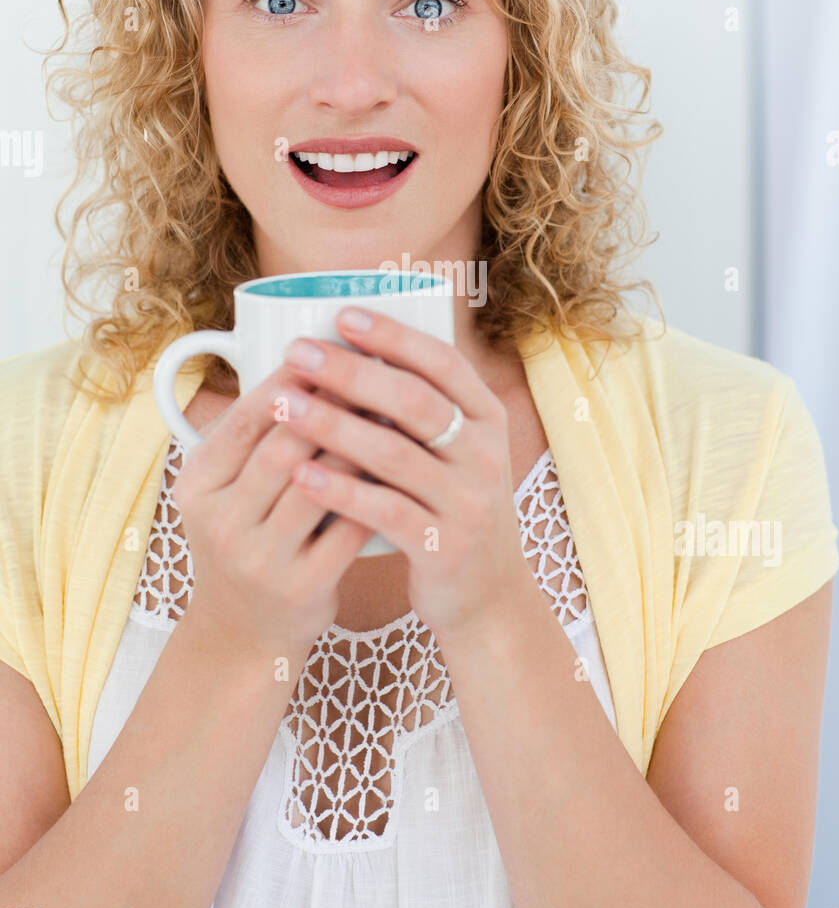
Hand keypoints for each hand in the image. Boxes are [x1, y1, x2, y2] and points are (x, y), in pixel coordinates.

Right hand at [171, 360, 376, 661]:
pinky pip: (349, 526)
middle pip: (284, 445)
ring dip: (362, 441)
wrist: (244, 633)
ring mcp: (259, 558)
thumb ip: (252, 438)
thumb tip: (308, 362)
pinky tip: (403, 466)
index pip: (245, 418)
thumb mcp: (225, 492)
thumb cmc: (247, 539)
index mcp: (197, 486)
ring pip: (321, 482)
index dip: (291, 380)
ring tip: (396, 410)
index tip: (331, 348)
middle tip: (375, 371)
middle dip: (334, 403)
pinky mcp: (302, 587)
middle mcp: (220, 522)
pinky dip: (377, 491)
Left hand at [280, 306, 530, 645]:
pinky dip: (341, 491)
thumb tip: (346, 349)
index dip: (393, 335)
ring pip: (394, 454)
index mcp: (485, 417)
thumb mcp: (453, 450)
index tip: (341, 314)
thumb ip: (417, 408)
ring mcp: (469, 501)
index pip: (442, 361)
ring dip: (333, 426)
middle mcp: (485, 453)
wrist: (485, 593)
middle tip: (299, 352)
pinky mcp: (445, 546)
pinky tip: (302, 474)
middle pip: (414, 401)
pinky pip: (386, 511)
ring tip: (284, 405)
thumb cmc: (449, 506)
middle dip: (351, 372)